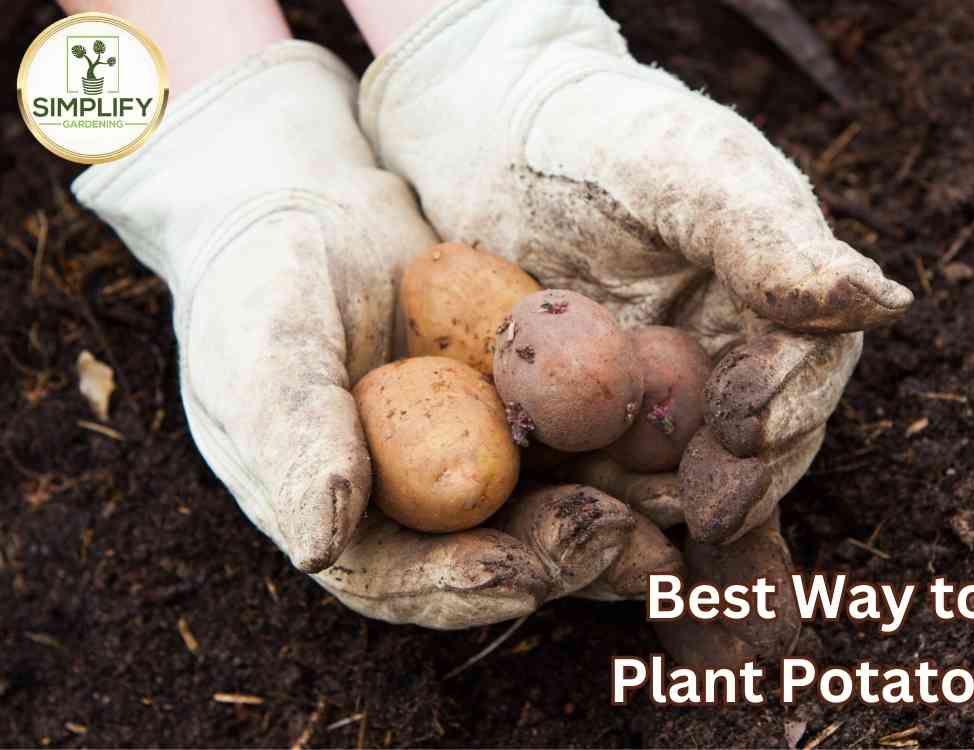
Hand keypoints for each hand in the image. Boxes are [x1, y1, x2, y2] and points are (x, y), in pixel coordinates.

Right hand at [72, 41, 679, 628]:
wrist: (299, 197)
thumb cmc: (258, 278)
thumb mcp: (263, 351)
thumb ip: (294, 439)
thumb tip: (320, 543)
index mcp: (338, 514)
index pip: (399, 578)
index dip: (461, 585)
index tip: (526, 577)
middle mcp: (409, 498)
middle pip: (487, 554)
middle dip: (558, 559)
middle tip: (626, 549)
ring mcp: (464, 452)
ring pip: (543, 505)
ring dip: (608, 521)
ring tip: (671, 526)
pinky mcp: (513, 403)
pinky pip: (570, 437)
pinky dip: (618, 449)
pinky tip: (673, 448)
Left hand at [359, 0, 911, 545]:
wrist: (495, 140)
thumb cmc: (608, 136)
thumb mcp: (693, 172)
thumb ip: (776, 239)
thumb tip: (887, 304)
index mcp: (773, 299)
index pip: (805, 364)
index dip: (789, 400)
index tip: (750, 425)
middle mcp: (730, 356)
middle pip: (759, 440)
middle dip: (743, 480)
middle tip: (711, 511)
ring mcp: (660, 397)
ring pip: (689, 472)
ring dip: (678, 508)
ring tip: (652, 531)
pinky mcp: (589, 423)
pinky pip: (613, 479)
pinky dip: (617, 514)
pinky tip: (610, 547)